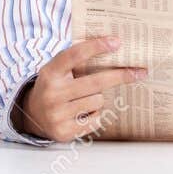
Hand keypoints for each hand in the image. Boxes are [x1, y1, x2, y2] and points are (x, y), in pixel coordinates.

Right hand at [12, 36, 145, 142]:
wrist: (32, 115)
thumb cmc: (54, 86)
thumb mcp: (58, 70)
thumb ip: (77, 60)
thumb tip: (112, 46)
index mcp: (50, 73)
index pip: (74, 55)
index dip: (96, 47)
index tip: (116, 42)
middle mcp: (52, 94)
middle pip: (95, 82)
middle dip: (120, 76)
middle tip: (140, 71)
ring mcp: (57, 115)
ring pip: (98, 101)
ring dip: (98, 98)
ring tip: (84, 98)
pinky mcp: (64, 132)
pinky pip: (96, 119)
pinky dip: (95, 114)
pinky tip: (82, 113)